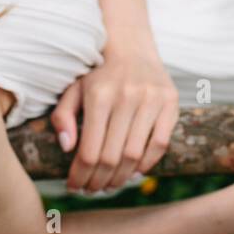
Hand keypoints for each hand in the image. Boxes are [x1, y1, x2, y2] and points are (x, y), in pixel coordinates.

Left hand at [51, 43, 179, 194]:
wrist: (130, 44)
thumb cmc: (97, 72)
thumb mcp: (73, 89)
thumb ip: (63, 117)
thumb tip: (67, 147)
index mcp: (99, 95)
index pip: (89, 151)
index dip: (80, 175)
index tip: (73, 186)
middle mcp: (126, 96)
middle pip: (112, 157)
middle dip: (98, 181)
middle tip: (91, 189)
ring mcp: (151, 99)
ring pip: (135, 155)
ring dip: (121, 177)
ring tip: (110, 184)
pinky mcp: (170, 101)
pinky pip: (160, 143)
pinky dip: (147, 163)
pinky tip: (133, 170)